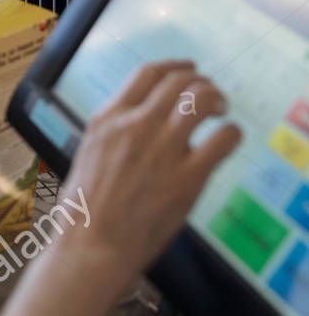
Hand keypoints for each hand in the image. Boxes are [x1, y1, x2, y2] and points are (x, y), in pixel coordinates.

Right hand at [60, 61, 241, 293]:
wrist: (90, 248)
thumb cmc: (83, 213)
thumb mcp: (87, 156)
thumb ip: (114, 135)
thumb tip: (138, 127)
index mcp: (107, 120)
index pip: (148, 73)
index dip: (174, 66)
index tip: (188, 70)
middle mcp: (135, 125)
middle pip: (180, 81)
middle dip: (201, 82)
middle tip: (211, 96)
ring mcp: (162, 149)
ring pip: (202, 98)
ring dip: (217, 99)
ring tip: (221, 112)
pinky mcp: (187, 177)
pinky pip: (223, 138)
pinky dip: (231, 133)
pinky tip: (228, 141)